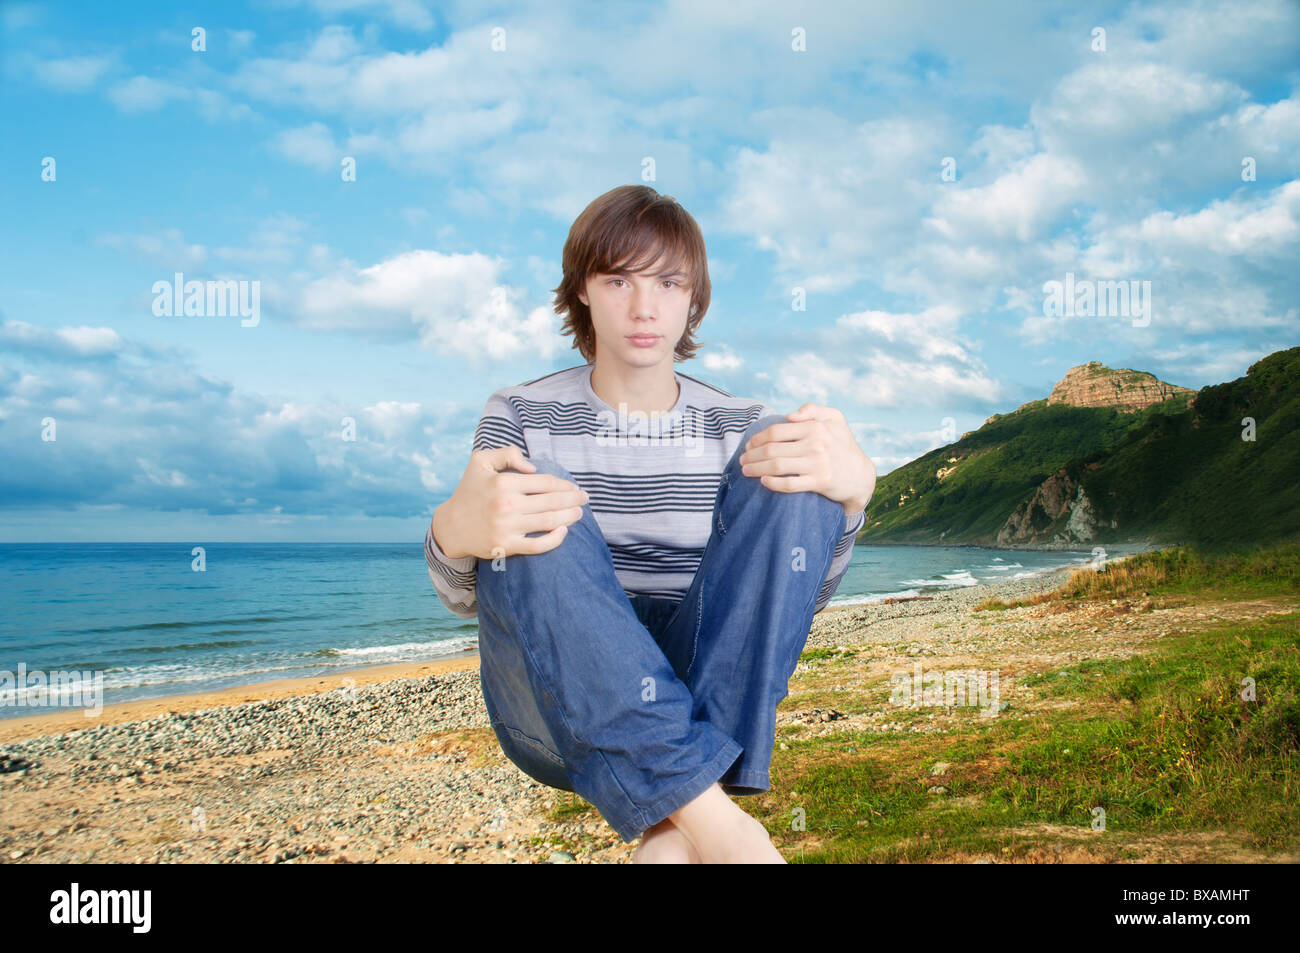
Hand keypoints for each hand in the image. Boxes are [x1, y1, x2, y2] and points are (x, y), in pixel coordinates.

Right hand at [432, 445, 589, 559]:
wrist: (450, 525)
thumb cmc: (469, 491)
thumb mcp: (480, 461)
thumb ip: (507, 453)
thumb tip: (533, 467)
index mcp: (504, 482)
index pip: (545, 482)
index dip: (564, 484)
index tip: (573, 487)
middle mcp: (506, 504)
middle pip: (552, 501)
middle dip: (573, 499)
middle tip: (584, 499)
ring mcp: (507, 527)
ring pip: (549, 521)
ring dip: (569, 516)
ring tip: (579, 513)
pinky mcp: (506, 546)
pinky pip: (537, 545)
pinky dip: (555, 539)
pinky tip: (564, 532)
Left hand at [737, 403, 875, 512]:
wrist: (860, 475)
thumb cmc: (843, 444)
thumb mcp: (835, 419)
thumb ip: (813, 410)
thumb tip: (790, 415)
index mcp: (815, 427)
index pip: (776, 431)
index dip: (757, 438)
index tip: (749, 445)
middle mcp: (816, 444)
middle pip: (772, 449)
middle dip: (752, 455)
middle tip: (742, 461)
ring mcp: (818, 464)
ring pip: (776, 466)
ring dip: (756, 469)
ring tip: (746, 471)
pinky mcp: (820, 482)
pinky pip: (790, 484)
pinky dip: (773, 483)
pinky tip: (764, 481)